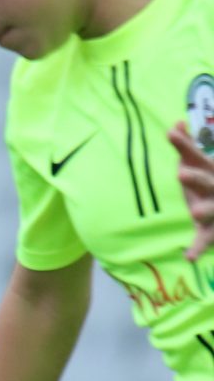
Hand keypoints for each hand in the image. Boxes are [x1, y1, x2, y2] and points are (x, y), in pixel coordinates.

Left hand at [168, 122, 213, 261]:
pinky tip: (188, 256)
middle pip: (207, 182)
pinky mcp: (213, 229)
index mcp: (211, 170)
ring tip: (195, 213)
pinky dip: (198, 247)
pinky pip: (206, 239)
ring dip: (205, 211)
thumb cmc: (210, 179)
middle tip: (180, 173)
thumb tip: (176, 125)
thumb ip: (187, 146)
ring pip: (211, 210)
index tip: (171, 133)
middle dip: (197, 178)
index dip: (185, 147)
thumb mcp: (199, 164)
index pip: (197, 157)